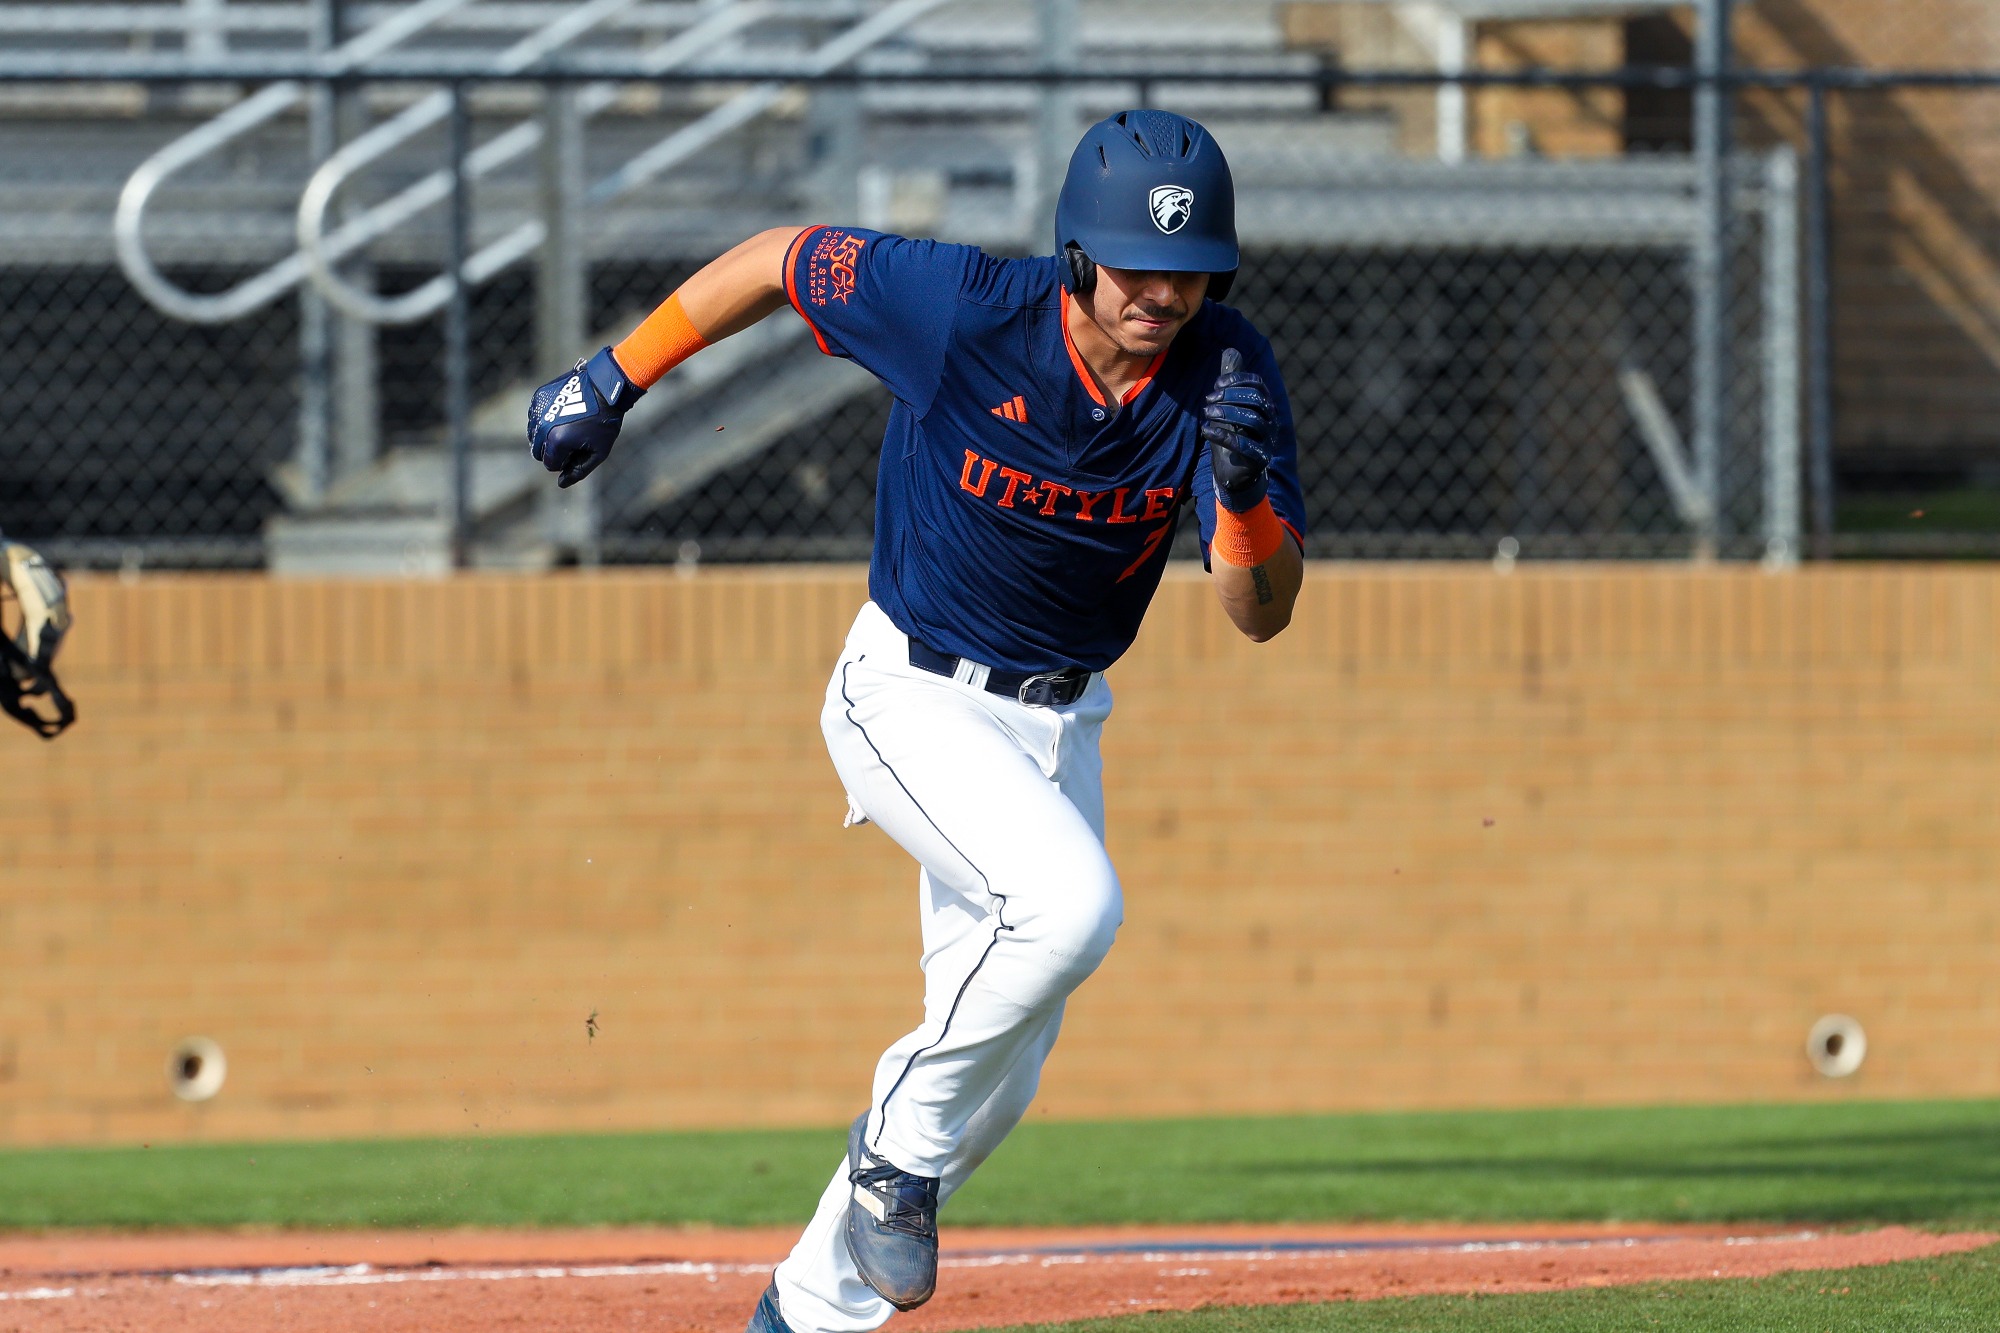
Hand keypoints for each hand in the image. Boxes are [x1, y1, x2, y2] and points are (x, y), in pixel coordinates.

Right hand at [528, 346, 644, 487]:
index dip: (565, 461)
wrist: (604, 388)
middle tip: (573, 441)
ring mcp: (538, 410)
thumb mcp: (598, 452)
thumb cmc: (604, 422)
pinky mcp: (538, 397)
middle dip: (553, 451)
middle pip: (538, 452)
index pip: (550, 464)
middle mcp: (542, 426)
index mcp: (556, 441)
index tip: (578, 450)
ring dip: (546, 436)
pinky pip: (534, 417)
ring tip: (568, 427)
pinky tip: (562, 414)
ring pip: (533, 435)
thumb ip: (578, 471)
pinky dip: (544, 420)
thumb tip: (560, 483)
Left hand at [1201, 348, 1274, 512]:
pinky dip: (1222, 435)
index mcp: (1266, 405)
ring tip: (1207, 412)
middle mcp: (1271, 421)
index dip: (1237, 380)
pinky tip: (1205, 430)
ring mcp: (1268, 441)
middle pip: (1256, 400)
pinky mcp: (1259, 459)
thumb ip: (1231, 381)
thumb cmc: (1233, 435)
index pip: (1257, 384)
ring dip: (1226, 413)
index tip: (1217, 386)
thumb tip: (1230, 350)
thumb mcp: (1229, 406)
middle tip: (1208, 400)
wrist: (1236, 472)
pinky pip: (1245, 445)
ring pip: (1253, 420)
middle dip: (1230, 396)